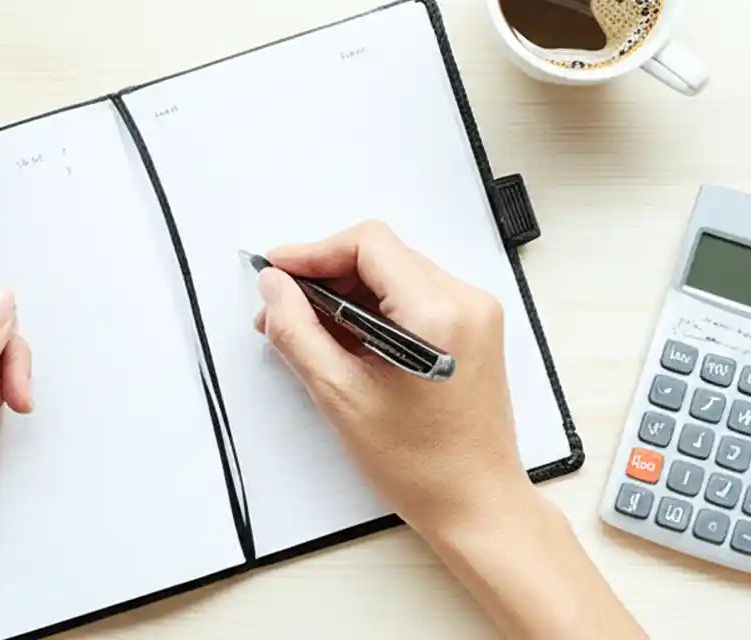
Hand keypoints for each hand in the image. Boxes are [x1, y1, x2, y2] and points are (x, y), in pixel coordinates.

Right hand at [255, 222, 644, 639]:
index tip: (275, 272)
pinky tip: (344, 340)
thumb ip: (298, 332)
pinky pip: (415, 297)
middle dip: (325, 276)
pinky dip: (375, 309)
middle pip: (381, 256)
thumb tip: (273, 287)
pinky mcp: (474, 330)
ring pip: (395, 274)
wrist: (477, 505)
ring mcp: (476, 313)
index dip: (313, 253)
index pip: (368, 245)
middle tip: (280, 309)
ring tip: (307, 332)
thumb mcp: (342, 396)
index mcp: (439, 313)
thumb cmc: (421, 465)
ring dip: (347, 294)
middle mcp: (466, 301)